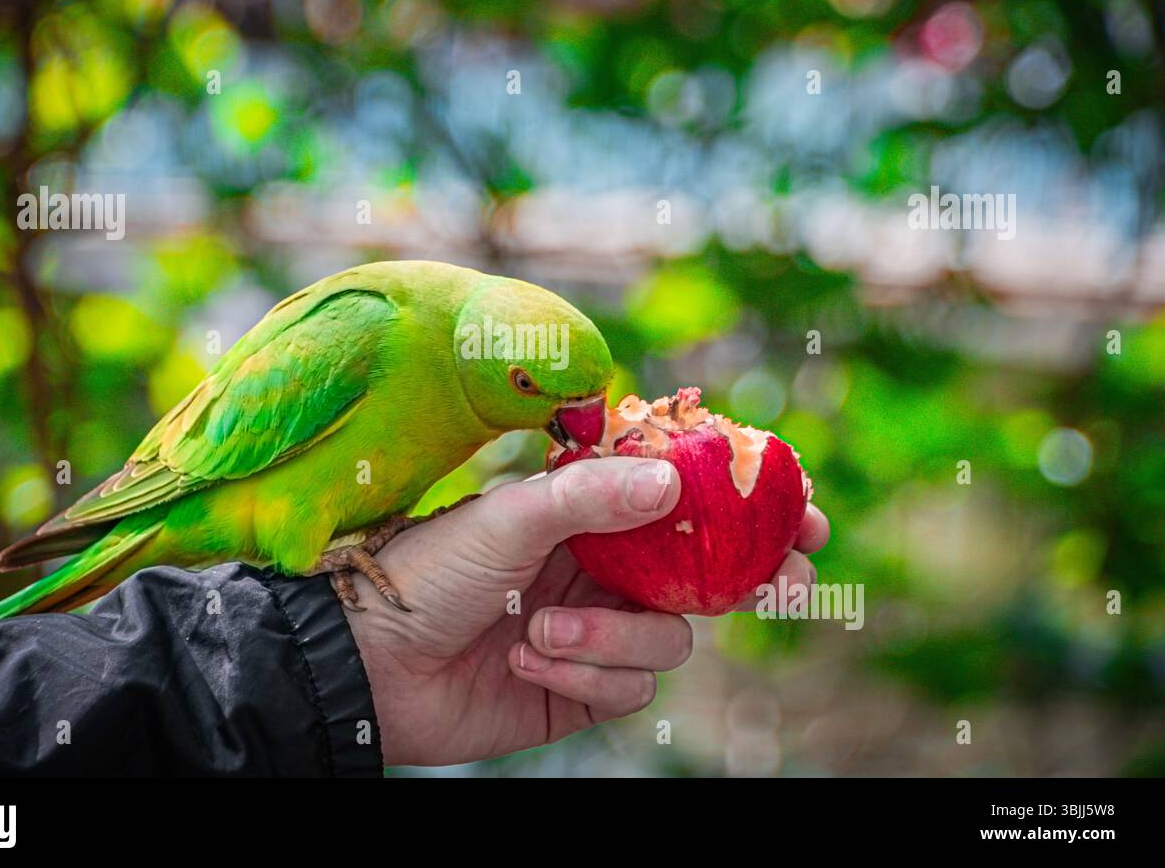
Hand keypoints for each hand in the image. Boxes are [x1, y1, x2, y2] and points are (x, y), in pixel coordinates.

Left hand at [345, 456, 829, 766]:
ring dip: (609, 640)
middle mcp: (604, 568)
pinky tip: (526, 663)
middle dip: (747, 577)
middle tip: (782, 581)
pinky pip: (630, 688)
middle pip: (707, 572)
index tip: (802, 506)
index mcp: (589, 514)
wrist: (370, 664)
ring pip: (668, 640)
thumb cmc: (427, 572)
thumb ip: (591, 497)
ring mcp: (598, 630)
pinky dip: (582, 678)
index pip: (687, 499)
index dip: (748, 501)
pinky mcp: (584, 689)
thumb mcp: (509, 518)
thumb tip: (675, 481)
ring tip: (539, 632)